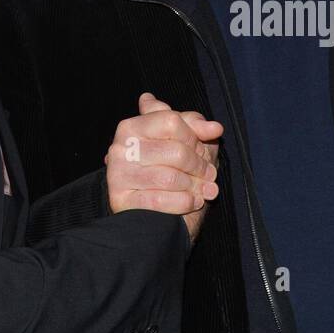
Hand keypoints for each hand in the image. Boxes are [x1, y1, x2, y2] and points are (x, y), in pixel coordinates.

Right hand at [104, 93, 222, 240]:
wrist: (152, 211)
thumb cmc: (170, 167)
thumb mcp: (184, 139)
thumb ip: (196, 126)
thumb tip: (214, 128)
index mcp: (132, 126)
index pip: (172, 121)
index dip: (193, 137)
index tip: (200, 148)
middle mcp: (120, 148)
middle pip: (177, 152)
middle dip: (199, 166)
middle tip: (209, 174)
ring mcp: (118, 175)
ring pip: (170, 178)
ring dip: (195, 186)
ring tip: (203, 190)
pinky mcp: (121, 200)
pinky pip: (161, 201)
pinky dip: (184, 202)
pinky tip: (192, 201)